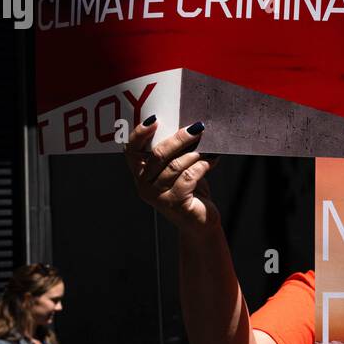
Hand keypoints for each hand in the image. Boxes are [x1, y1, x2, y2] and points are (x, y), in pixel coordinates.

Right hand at [124, 117, 220, 234]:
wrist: (200, 222)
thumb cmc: (189, 192)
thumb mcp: (178, 169)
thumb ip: (176, 152)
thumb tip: (190, 126)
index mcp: (140, 174)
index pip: (131, 151)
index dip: (140, 134)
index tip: (155, 120)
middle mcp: (144, 186)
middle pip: (158, 154)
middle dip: (179, 138)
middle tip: (197, 128)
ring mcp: (157, 196)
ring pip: (175, 165)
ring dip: (195, 153)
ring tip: (208, 148)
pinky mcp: (174, 203)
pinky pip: (188, 177)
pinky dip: (202, 166)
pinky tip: (212, 161)